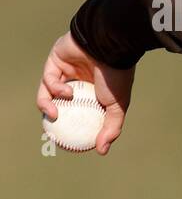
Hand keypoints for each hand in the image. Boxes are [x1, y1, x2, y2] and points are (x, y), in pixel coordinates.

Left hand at [36, 32, 134, 155]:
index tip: (64, 140)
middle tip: (49, 131)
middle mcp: (77, 81)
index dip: (67, 126)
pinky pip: (48, 78)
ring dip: (47, 105)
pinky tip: (66, 92)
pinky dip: (55, 88)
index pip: (75, 111)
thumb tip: (101, 151)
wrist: (110, 48)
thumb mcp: (117, 107)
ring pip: (47, 92)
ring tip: (53, 114)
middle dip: (51, 119)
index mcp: (91, 92)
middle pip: (57, 103)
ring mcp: (64, 70)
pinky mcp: (54, 60)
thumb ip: (110, 128)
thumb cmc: (117, 77)